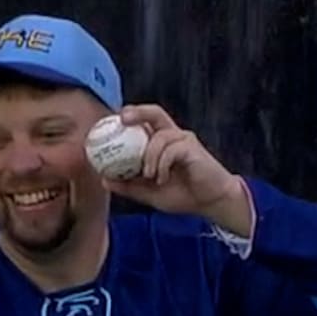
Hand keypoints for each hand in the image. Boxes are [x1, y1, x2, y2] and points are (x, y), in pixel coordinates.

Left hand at [102, 104, 251, 234]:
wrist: (212, 203)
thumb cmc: (184, 195)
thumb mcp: (149, 193)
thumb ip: (129, 186)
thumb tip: (104, 180)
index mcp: (162, 143)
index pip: (143, 124)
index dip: (127, 120)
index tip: (108, 124)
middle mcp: (173, 136)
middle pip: (155, 113)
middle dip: (137, 112)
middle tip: (122, 118)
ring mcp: (184, 141)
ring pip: (159, 136)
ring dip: (149, 156)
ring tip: (149, 176)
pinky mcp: (193, 149)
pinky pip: (171, 150)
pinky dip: (162, 164)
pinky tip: (162, 178)